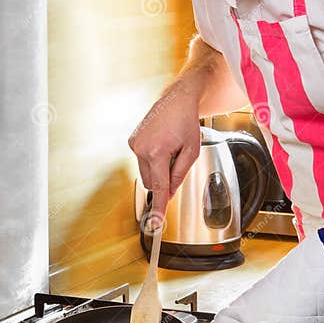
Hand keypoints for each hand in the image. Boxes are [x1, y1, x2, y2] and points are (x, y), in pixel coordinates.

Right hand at [129, 83, 201, 219]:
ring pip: (146, 173)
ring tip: (169, 149)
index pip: (158, 187)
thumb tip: (168, 192)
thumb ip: (179, 175)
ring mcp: (134, 144)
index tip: (155, 222)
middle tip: (177, 161)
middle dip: (164, 180)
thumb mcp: (191, 151)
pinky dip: (152, 160)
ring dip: (158, 169)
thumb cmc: (186, 122)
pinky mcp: (132, 141)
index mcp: (157, 152)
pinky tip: (161, 144)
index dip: (159, 206)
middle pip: (151, 182)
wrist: (175, 101)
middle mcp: (141, 148)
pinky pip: (142, 162)